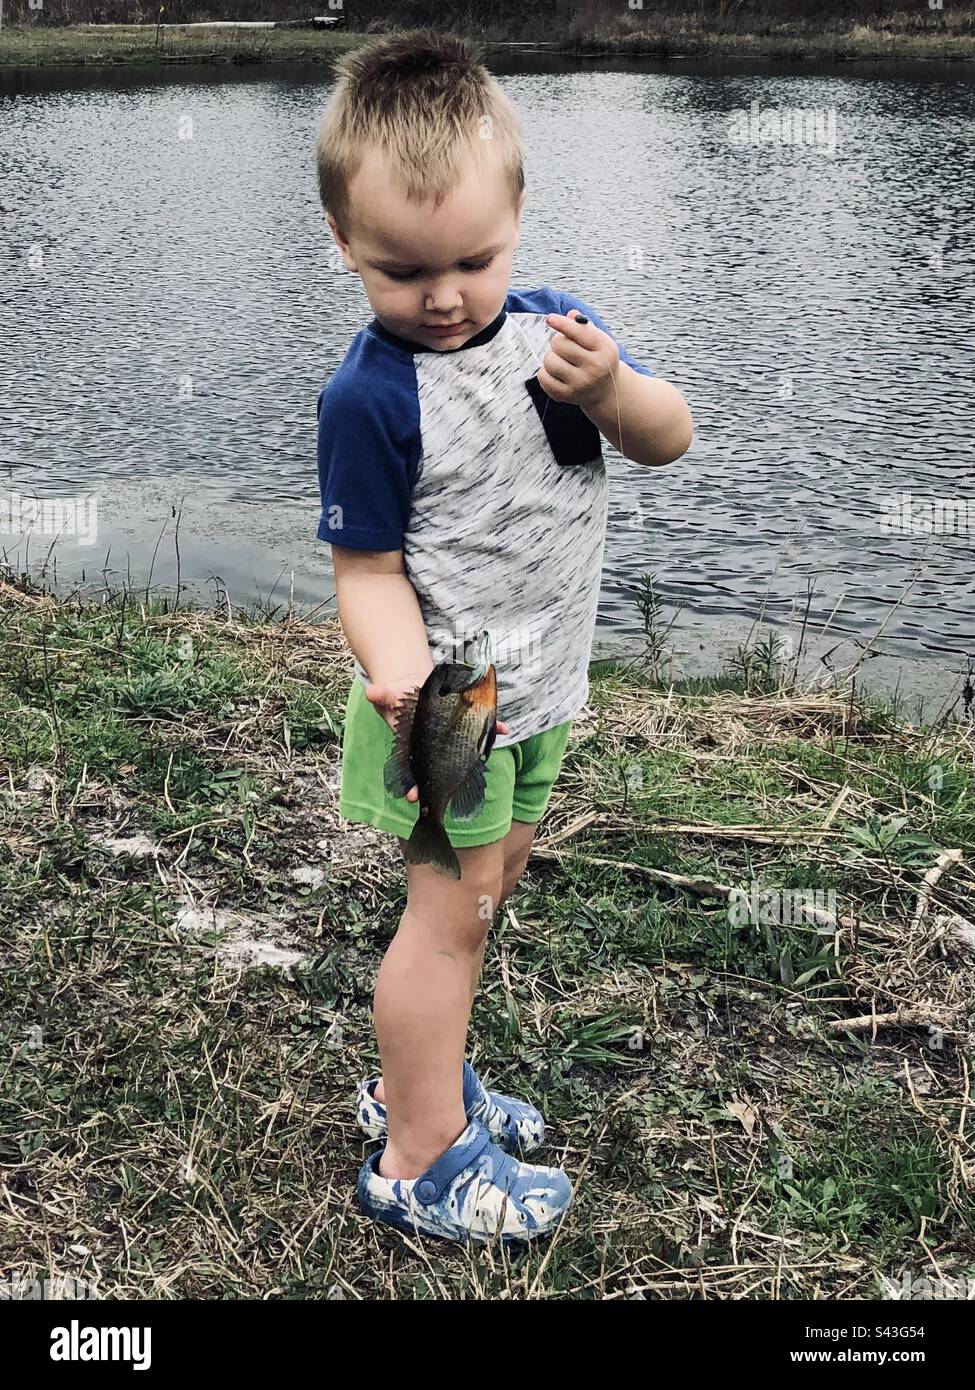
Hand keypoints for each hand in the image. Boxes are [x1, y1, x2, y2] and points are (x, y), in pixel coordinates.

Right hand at [365, 673, 508, 802]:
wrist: (413, 686)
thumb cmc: (397, 698)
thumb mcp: (386, 697)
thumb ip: (380, 696)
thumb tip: (371, 692)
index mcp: (413, 743)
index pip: (412, 768)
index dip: (412, 785)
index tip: (413, 797)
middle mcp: (433, 745)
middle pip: (439, 766)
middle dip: (442, 780)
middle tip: (442, 796)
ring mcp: (449, 735)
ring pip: (462, 749)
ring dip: (474, 755)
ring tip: (482, 760)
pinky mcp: (461, 721)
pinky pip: (477, 726)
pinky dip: (492, 726)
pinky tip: (503, 728)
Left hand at [539, 308, 619, 410]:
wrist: (605, 391)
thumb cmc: (598, 358)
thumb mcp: (598, 341)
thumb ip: (584, 326)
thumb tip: (571, 314)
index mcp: (605, 349)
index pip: (580, 332)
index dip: (562, 324)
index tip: (549, 319)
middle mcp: (595, 367)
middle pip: (560, 344)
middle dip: (558, 341)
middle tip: (564, 347)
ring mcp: (581, 383)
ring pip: (549, 360)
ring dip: (551, 357)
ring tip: (561, 361)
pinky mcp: (567, 396)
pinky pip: (543, 377)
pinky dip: (545, 372)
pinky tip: (555, 373)